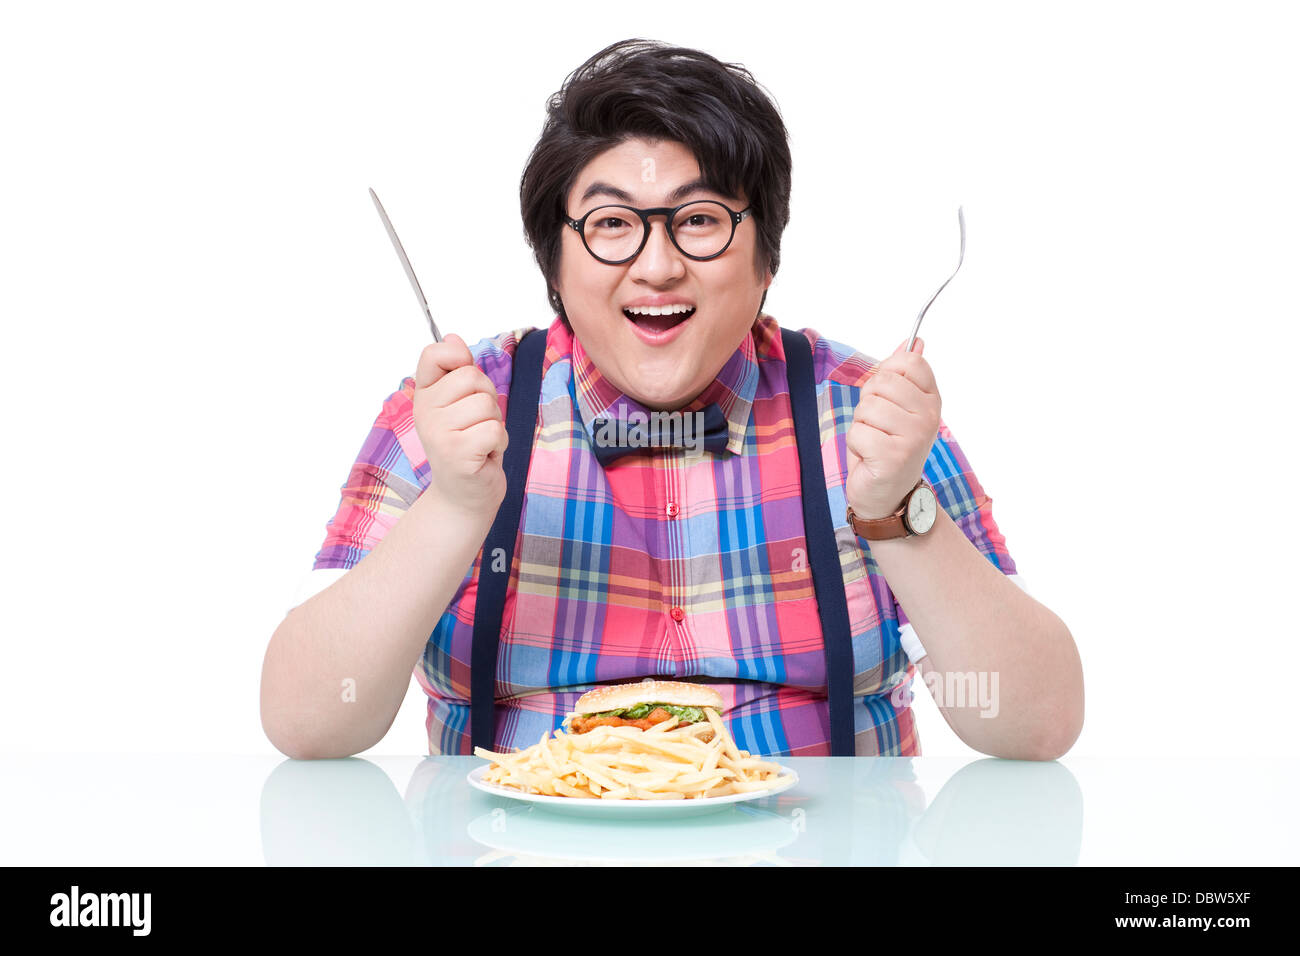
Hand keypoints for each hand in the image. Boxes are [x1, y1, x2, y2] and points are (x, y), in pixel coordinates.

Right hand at [413, 333, 508, 518]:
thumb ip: (457, 372)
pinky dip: (500, 443)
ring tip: (481, 441)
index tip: (464, 377)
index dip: (457, 356)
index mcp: (424, 395)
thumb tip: (452, 337)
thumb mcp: (459, 405)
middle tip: (478, 423)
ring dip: (495, 424)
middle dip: (487, 398)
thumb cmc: (467, 446)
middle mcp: (425, 412)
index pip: (433, 353)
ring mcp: (438, 433)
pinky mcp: (457, 453)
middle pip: (472, 377)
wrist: (464, 495)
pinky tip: (485, 455)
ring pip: (487, 404)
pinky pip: (495, 429)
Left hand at [846, 337, 941, 519]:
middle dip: (868, 403)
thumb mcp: (898, 407)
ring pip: (867, 408)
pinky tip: (870, 458)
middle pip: (882, 382)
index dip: (887, 374)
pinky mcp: (894, 456)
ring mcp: (915, 436)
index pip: (908, 361)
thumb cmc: (888, 447)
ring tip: (874, 443)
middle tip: (878, 427)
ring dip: (861, 426)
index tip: (888, 398)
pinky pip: (858, 432)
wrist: (889, 496)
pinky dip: (856, 445)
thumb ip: (903, 375)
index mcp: (932, 399)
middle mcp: (930, 416)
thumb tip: (914, 340)